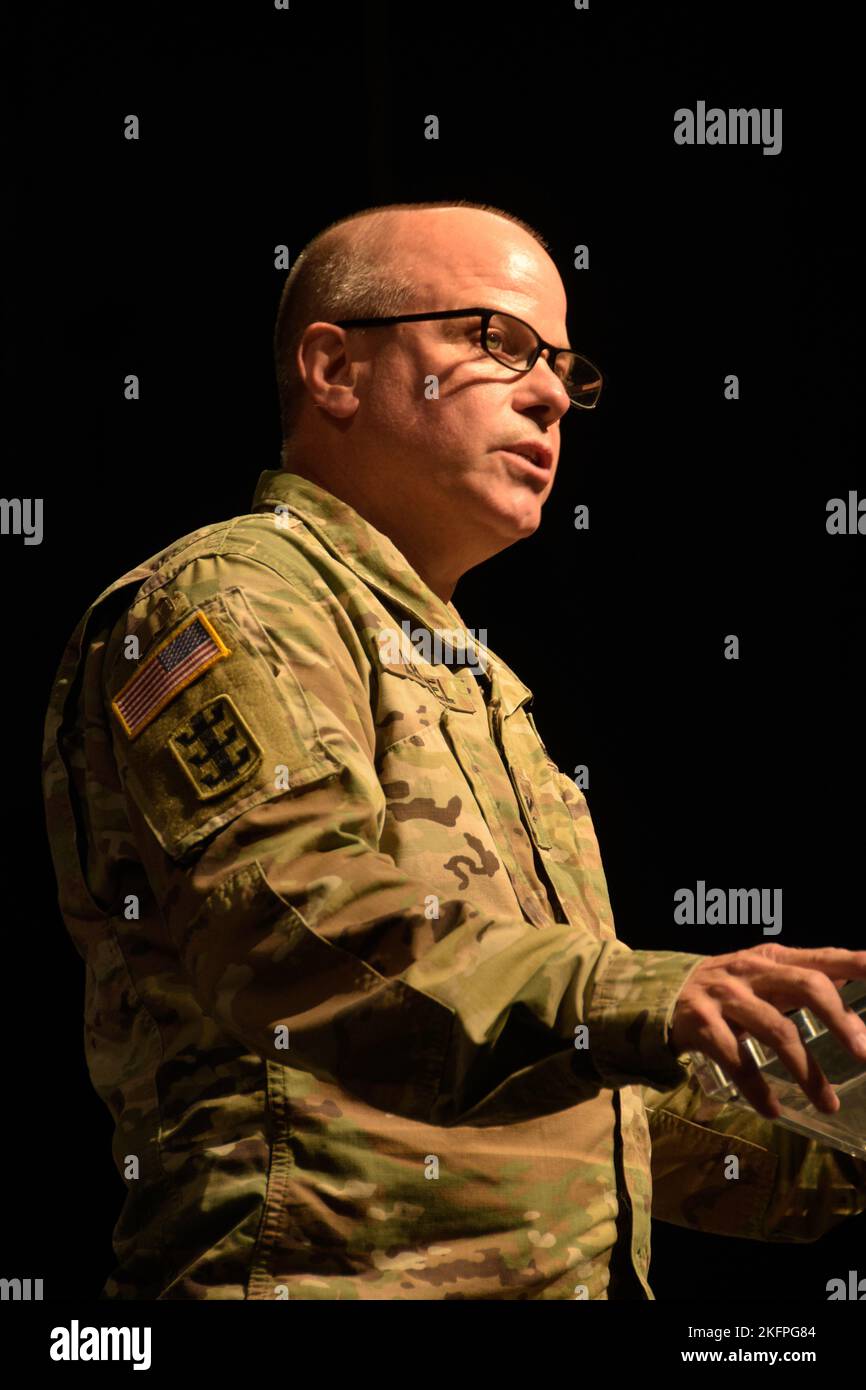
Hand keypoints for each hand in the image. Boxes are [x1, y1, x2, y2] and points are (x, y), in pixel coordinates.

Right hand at [669, 943, 865, 1119]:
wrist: (658, 994)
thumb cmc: (722, 986)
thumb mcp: (759, 972)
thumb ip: (799, 975)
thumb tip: (848, 978)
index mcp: (770, 958)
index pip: (819, 958)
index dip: (853, 964)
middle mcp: (750, 972)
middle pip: (804, 987)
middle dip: (839, 1021)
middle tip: (865, 1054)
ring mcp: (725, 997)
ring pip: (776, 1032)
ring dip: (807, 1072)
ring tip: (828, 1103)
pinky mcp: (702, 1025)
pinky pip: (737, 1062)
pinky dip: (758, 1090)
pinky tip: (773, 1110)